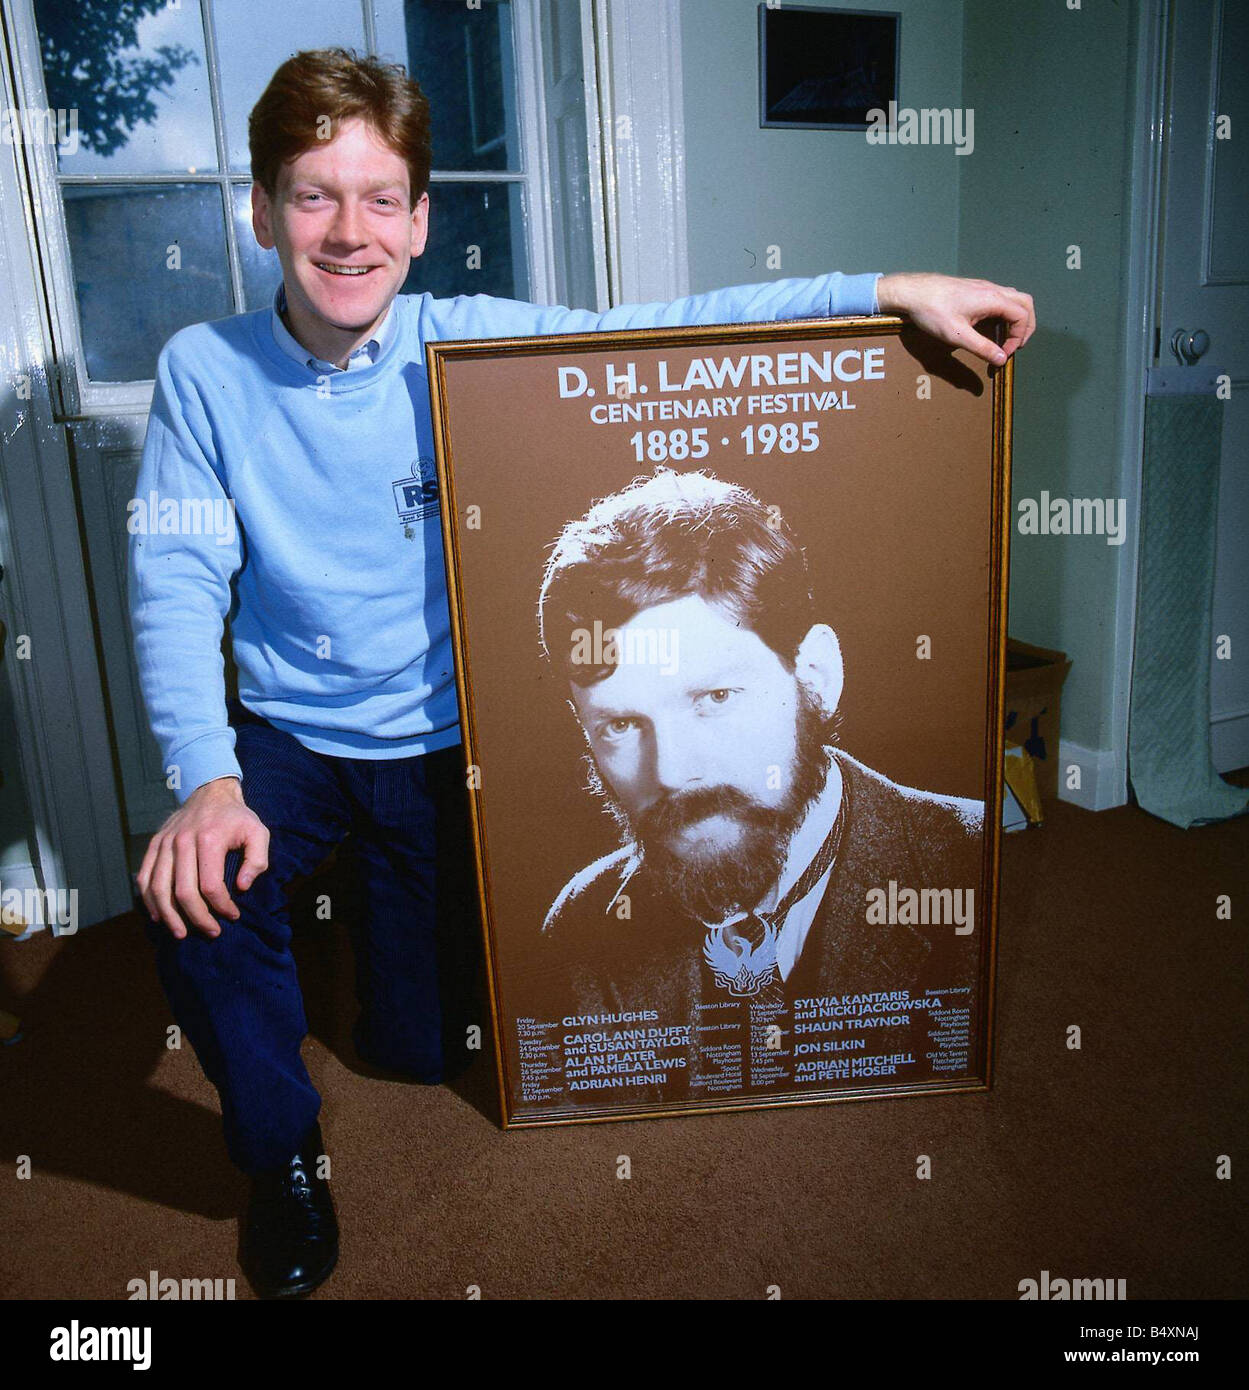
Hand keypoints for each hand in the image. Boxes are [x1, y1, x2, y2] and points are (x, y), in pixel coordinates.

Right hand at [137, 776, 269, 938]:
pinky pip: (144, 877)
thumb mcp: (258, 832)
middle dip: (197, 918)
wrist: (210, 792)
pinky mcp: (154, 845)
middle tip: (212, 932)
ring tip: (181, 934)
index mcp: (209, 839)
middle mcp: (182, 841)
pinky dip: (149, 900)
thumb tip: (243, 887)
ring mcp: (164, 843)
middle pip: (183, 892)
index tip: (233, 916)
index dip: (221, 906)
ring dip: (169, 916)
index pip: (210, 885)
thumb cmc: (237, 818)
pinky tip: (159, 916)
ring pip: (158, 888)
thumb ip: (257, 860)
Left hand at [875, 272, 1034, 365]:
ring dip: (1016, 318)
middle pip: (1025, 303)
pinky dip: (1005, 313)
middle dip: (1026, 326)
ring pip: (1014, 299)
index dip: (1019, 337)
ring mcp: (984, 287)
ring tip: (1006, 338)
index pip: (1022, 316)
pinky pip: (1001, 298)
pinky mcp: (975, 289)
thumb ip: (982, 348)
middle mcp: (992, 289)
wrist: (912, 292)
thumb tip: (1001, 359)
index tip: (1005, 353)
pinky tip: (992, 326)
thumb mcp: (957, 335)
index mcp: (992, 298)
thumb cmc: (932, 311)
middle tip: (1015, 346)